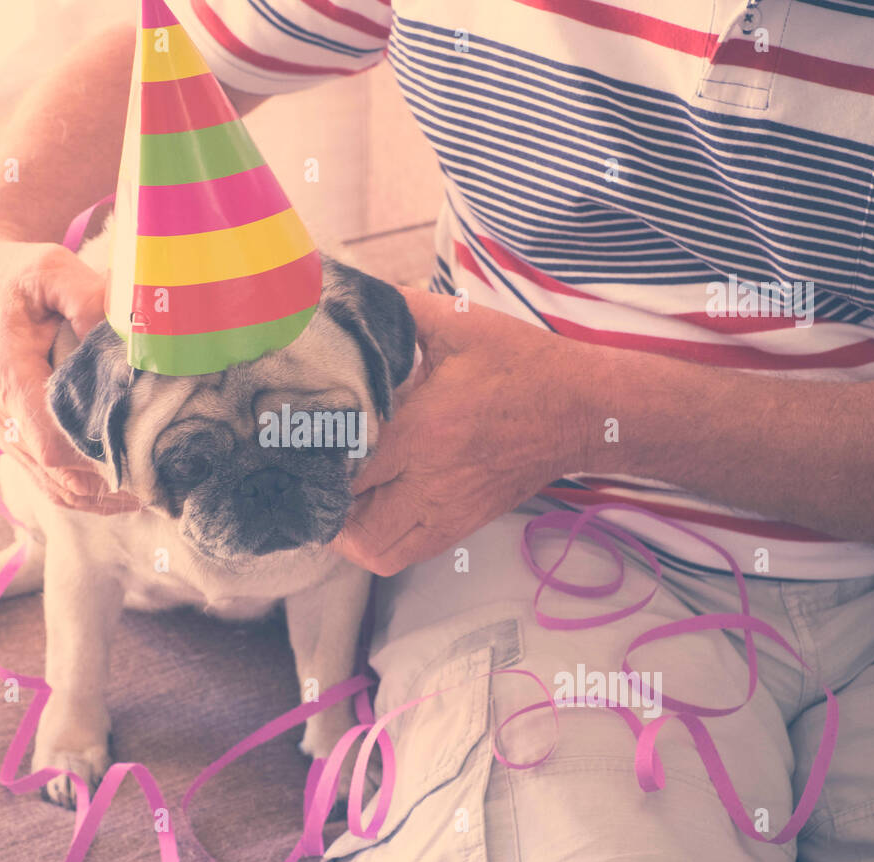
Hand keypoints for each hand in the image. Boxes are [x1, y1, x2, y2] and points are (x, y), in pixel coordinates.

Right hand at [0, 235, 140, 512]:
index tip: (143, 459)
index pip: (50, 441)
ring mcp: (7, 432)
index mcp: (9, 375)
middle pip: (57, 475)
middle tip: (164, 483)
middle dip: (111, 486)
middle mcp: (3, 413)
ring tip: (151, 493)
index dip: (96, 460)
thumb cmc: (18, 277)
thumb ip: (85, 297)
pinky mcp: (16, 438)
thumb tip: (122, 335)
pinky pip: (49, 483)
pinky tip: (123, 492)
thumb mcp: (49, 268)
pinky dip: (86, 495)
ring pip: (54, 488)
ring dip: (101, 498)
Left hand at [332, 287, 584, 575]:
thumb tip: (348, 295)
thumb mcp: (456, 322)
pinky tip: (369, 510)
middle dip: (320, 496)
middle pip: (348, 517)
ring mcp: (446, 510)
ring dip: (344, 530)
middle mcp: (430, 479)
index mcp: (422, 428)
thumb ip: (397, 311)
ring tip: (337, 494)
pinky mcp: (460, 526)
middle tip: (308, 469)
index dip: (310, 454)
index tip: (290, 438)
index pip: (345, 461)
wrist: (582, 410)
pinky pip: (401, 555)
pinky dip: (375, 544)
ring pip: (372, 549)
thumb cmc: (519, 364)